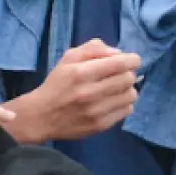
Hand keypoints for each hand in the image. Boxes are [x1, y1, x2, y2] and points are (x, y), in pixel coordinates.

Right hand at [12, 39, 139, 142]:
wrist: (42, 116)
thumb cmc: (56, 84)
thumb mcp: (68, 59)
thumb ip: (92, 49)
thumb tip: (118, 53)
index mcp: (82, 72)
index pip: (119, 64)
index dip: (132, 60)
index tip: (133, 60)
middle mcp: (91, 92)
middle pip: (128, 79)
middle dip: (127, 73)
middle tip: (119, 74)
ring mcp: (97, 111)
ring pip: (131, 95)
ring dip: (127, 89)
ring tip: (115, 89)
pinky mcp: (101, 125)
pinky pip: (126, 111)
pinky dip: (123, 103)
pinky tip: (112, 101)